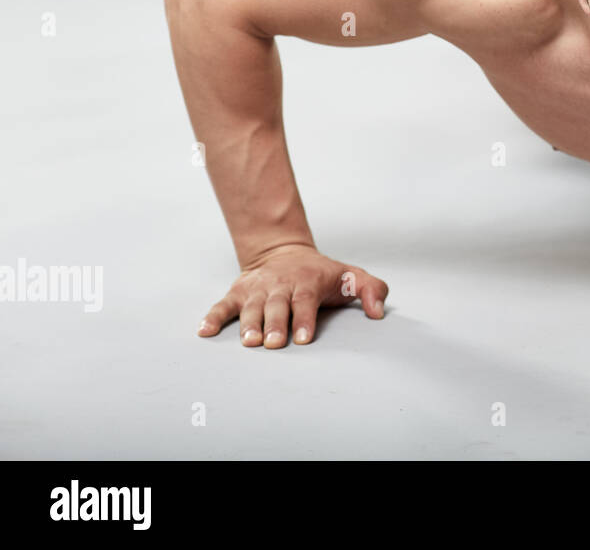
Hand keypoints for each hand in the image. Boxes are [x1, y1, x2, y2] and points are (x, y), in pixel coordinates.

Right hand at [196, 242, 388, 347]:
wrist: (284, 252)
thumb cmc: (321, 273)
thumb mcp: (352, 276)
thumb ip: (372, 290)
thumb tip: (378, 312)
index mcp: (308, 282)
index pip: (306, 301)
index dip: (304, 320)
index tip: (304, 339)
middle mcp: (280, 285)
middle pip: (277, 307)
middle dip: (275, 325)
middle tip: (272, 344)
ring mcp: (258, 289)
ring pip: (252, 307)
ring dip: (249, 324)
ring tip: (248, 342)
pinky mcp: (238, 293)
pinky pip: (223, 305)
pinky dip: (213, 317)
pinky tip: (204, 332)